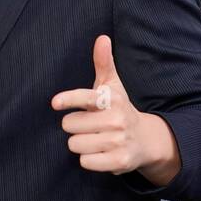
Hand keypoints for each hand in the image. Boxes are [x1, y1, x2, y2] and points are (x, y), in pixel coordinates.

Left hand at [50, 34, 179, 182]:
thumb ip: (103, 62)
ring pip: (76, 145)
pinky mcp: (119, 161)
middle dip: (74, 126)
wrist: (145, 140)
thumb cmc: (119, 109)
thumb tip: (102, 38)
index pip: (86, 97)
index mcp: (112, 99)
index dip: (69, 100)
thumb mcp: (112, 85)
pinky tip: (100, 153)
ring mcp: (119, 141)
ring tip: (94, 139)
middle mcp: (117, 119)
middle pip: (70, 125)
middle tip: (88, 125)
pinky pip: (85, 162)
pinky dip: (89, 159)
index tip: (55, 103)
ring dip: (80, 144)